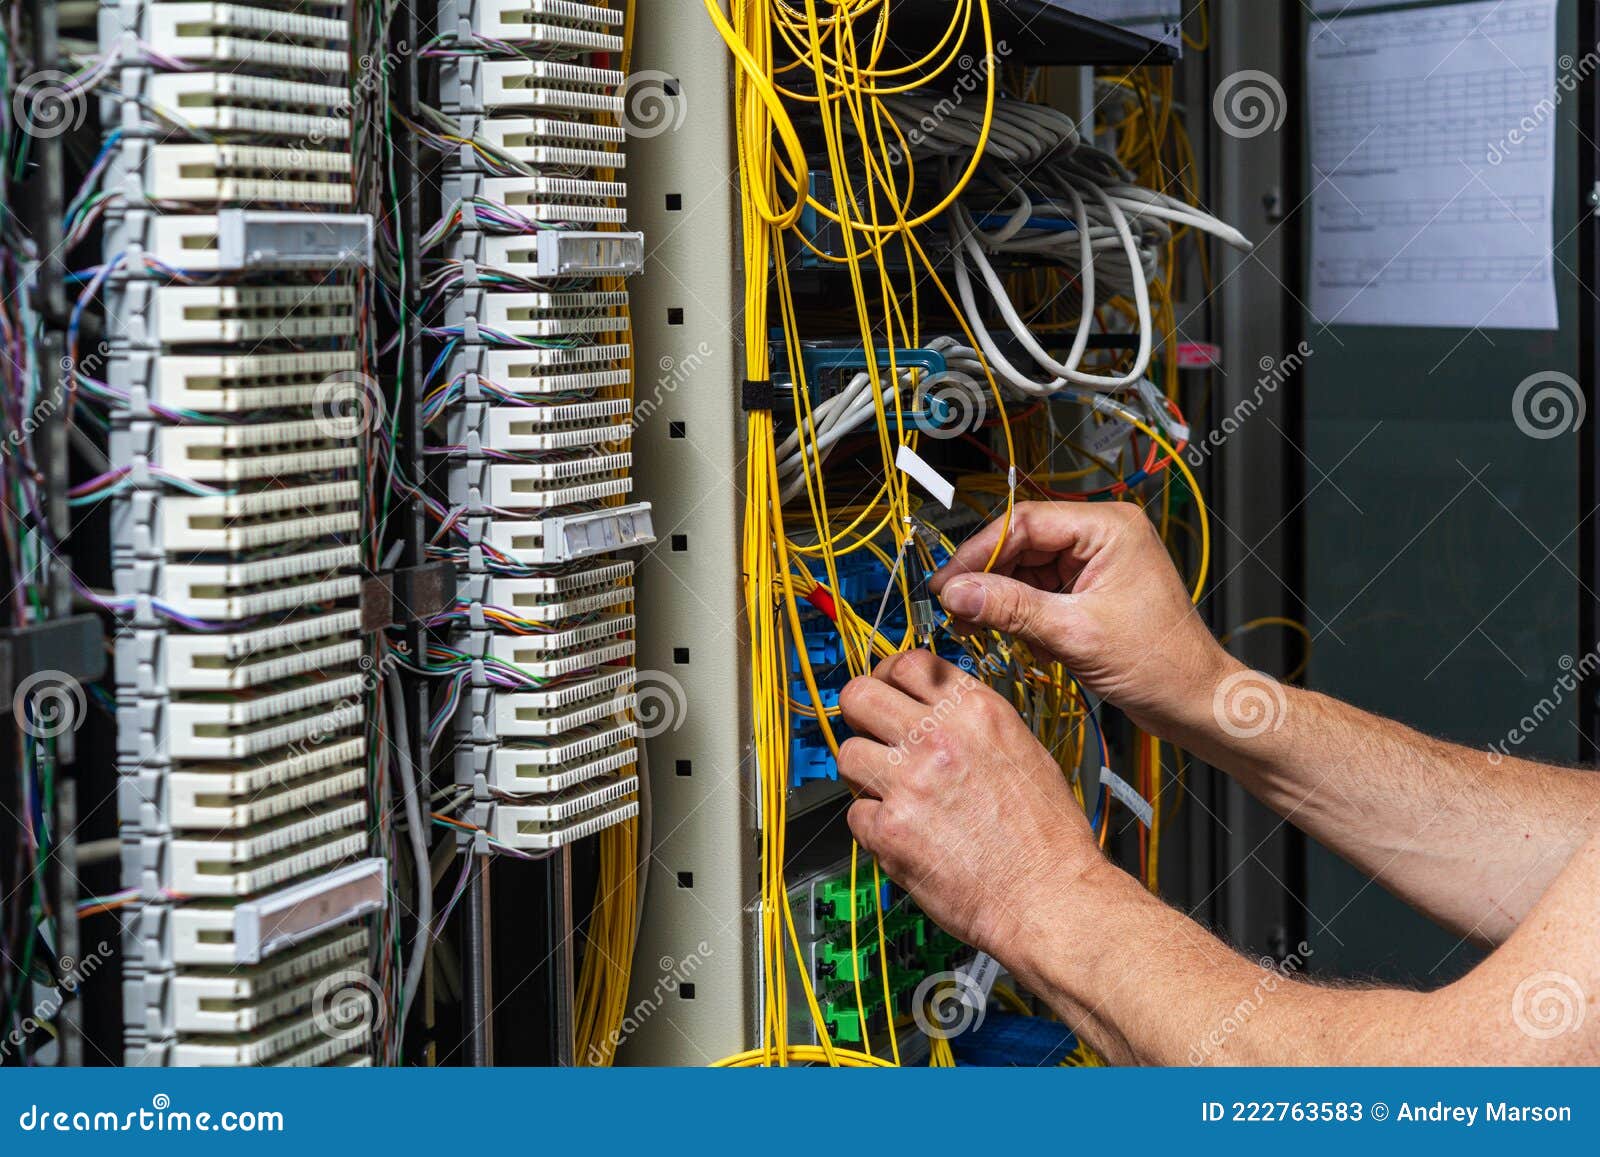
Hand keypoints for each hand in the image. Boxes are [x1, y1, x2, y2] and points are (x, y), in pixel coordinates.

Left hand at [836, 649, 1105, 958]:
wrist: (1049, 896)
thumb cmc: (1049, 836)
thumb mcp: (1024, 750)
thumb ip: (972, 724)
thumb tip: (935, 713)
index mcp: (975, 711)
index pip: (907, 663)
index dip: (887, 676)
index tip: (886, 690)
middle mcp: (937, 737)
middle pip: (859, 695)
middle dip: (858, 714)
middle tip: (869, 734)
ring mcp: (908, 782)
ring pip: (847, 754)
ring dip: (863, 773)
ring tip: (889, 792)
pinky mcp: (889, 830)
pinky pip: (856, 813)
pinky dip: (873, 826)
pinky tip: (902, 835)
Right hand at [929, 501, 1236, 741]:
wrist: (1193, 702)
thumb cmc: (1160, 663)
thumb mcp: (1074, 634)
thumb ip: (1010, 608)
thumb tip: (957, 592)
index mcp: (1109, 527)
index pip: (1026, 522)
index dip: (979, 552)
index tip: (946, 582)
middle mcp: (1103, 537)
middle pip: (1022, 544)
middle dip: (987, 579)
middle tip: (954, 608)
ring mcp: (1097, 564)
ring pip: (1027, 570)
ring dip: (1002, 601)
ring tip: (980, 629)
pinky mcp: (1091, 592)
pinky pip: (1040, 592)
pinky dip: (1022, 615)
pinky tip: (1022, 641)